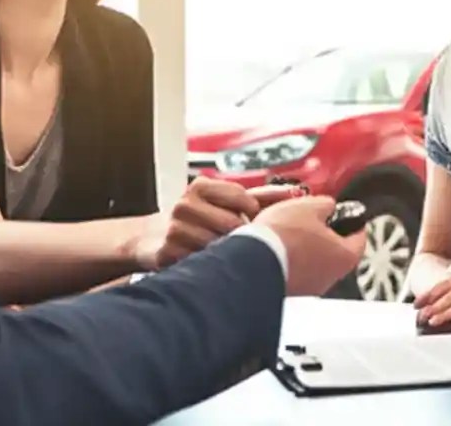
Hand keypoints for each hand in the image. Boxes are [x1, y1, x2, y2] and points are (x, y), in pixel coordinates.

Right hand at [131, 178, 293, 270]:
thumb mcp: (226, 202)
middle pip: (233, 224)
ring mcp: (175, 228)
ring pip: (219, 245)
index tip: (249, 218)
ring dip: (225, 252)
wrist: (152, 239)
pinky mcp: (167, 252)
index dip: (251, 212)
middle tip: (237, 240)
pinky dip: (210, 265)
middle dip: (240, 235)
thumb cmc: (198, 218)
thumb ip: (262, 197)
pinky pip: (203, 261)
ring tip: (221, 251)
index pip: (242, 197)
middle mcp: (185, 204)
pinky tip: (207, 262)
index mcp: (201, 186)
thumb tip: (298, 194)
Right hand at [253, 196, 364, 295]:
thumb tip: (328, 207)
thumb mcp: (310, 206)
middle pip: (337, 252)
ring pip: (315, 263)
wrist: (251, 263)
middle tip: (316, 220)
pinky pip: (296, 272)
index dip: (354, 221)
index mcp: (344, 256)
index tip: (349, 215)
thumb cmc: (283, 237)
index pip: (360, 238)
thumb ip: (325, 205)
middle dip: (327, 235)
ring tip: (292, 233)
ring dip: (307, 248)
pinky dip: (291, 260)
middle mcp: (331, 277)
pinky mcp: (290, 292)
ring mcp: (310, 288)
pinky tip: (279, 248)